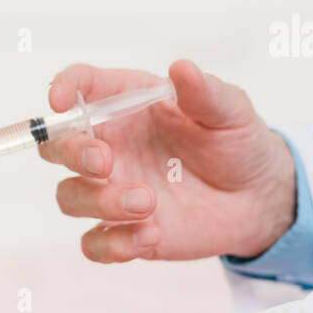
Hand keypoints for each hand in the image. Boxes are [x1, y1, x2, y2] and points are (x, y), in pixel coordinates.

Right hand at [41, 60, 295, 261]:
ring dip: (99, 202)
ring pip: (70, 197)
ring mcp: (110, 190)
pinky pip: (94, 244)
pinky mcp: (121, 230)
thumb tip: (182, 68)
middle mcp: (109, 145)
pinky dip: (114, 244)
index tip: (60, 100)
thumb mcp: (230, 111)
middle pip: (57, 147)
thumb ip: (204, 92)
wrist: (256, 197)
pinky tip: (151, 235)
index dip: (63, 88)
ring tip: (148, 203)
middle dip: (71, 153)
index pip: (81, 86)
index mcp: (126, 104)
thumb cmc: (236, 143)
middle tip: (105, 163)